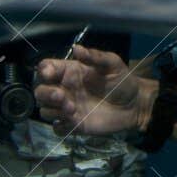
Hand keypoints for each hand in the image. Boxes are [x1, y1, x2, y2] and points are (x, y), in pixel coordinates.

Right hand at [35, 46, 154, 135]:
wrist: (135, 105)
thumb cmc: (123, 81)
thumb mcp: (112, 64)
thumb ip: (95, 56)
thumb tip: (77, 48)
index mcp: (70, 72)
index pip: (46, 69)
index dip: (44, 71)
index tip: (51, 74)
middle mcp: (65, 90)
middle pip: (40, 91)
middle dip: (46, 93)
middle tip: (62, 96)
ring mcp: (68, 109)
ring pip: (45, 110)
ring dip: (53, 110)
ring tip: (72, 109)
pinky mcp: (74, 125)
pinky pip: (57, 128)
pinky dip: (59, 126)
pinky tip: (72, 122)